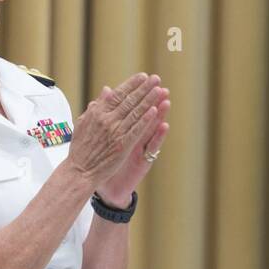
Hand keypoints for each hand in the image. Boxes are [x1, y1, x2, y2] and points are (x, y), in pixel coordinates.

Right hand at [64, 72, 166, 194]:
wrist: (80, 170)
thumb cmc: (80, 149)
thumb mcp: (83, 122)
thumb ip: (96, 106)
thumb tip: (106, 90)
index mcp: (97, 113)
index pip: (117, 94)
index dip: (131, 85)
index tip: (142, 77)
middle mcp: (106, 120)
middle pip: (129, 100)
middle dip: (144, 88)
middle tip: (155, 79)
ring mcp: (115, 132)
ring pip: (135, 112)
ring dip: (149, 100)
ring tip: (159, 90)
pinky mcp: (123, 145)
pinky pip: (137, 130)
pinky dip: (146, 120)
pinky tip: (154, 111)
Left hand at [97, 90, 168, 206]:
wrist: (107, 189)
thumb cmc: (105, 164)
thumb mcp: (102, 136)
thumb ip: (104, 114)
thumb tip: (103, 92)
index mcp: (123, 129)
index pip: (132, 108)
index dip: (137, 94)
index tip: (143, 79)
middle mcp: (134, 137)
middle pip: (144, 116)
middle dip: (152, 101)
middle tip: (161, 86)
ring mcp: (140, 148)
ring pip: (151, 129)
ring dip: (160, 115)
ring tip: (166, 101)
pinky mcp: (143, 161)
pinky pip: (151, 147)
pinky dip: (157, 137)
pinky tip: (164, 126)